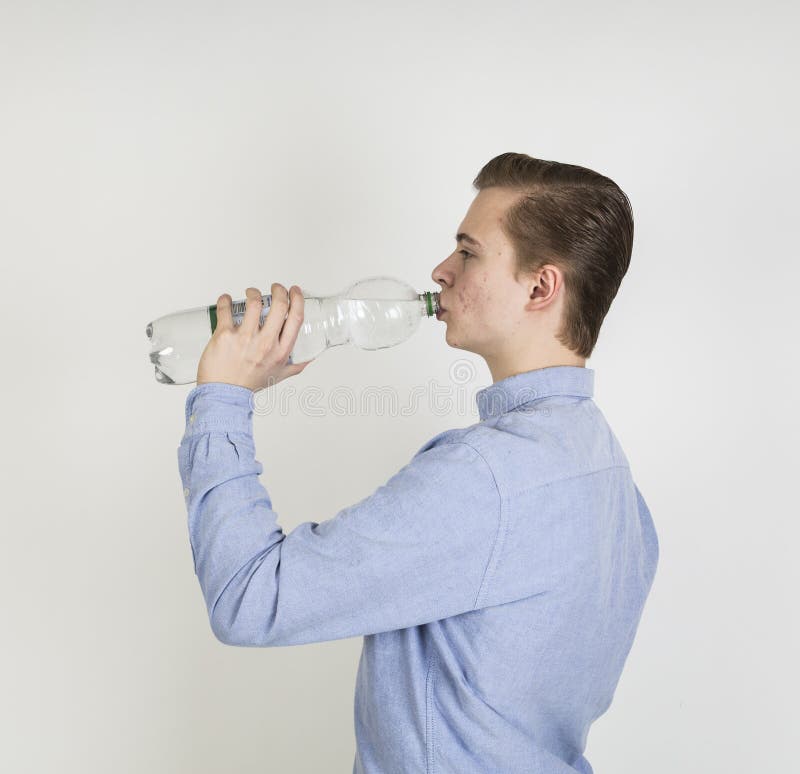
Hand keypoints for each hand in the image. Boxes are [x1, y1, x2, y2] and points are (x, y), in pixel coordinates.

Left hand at [197, 283, 313, 391]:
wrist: (224, 395)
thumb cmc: (249, 384)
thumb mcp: (279, 375)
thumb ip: (296, 365)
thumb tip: (309, 356)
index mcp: (281, 351)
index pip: (296, 318)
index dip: (297, 299)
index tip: (294, 291)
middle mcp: (265, 344)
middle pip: (278, 305)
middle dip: (278, 290)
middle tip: (275, 288)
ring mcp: (244, 338)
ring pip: (253, 302)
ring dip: (253, 292)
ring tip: (251, 293)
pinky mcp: (224, 335)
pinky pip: (226, 309)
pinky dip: (225, 300)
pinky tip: (226, 299)